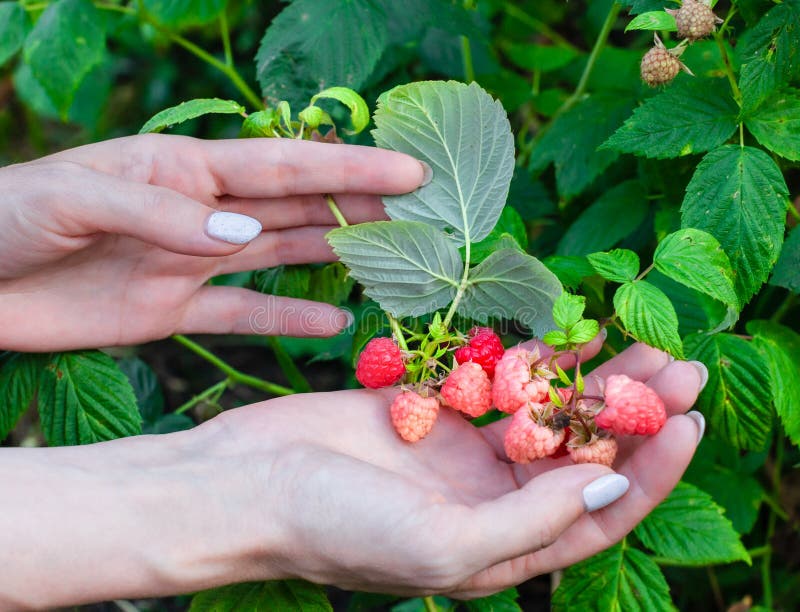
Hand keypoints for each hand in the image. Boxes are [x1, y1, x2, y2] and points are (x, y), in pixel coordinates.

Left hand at [0, 135, 425, 350]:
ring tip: (392, 263)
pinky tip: (333, 322)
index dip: (348, 167)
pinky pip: (245, 313)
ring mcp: (192, 262)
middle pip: (296, 208)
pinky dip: (289, 315)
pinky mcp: (174, 311)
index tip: (409, 171)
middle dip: (359, 208)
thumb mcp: (78, 200)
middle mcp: (201, 212)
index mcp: (183, 170)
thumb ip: (163, 217)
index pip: (283, 166)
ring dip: (336, 256)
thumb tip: (243, 236)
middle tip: (421, 218)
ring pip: (282, 255)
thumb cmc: (9, 221)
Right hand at [200, 340, 706, 597]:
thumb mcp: (443, 544)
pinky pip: (498, 381)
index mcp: (500, 549)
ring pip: (547, 414)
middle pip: (582, 457)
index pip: (598, 514)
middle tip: (682, 363)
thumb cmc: (333, 528)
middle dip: (635, 414)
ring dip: (594, 381)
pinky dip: (534, 359)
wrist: (245, 483)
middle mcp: (490, 502)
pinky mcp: (432, 409)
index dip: (651, 472)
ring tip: (644, 340)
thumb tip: (615, 493)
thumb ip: (532, 522)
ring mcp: (461, 452)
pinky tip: (571, 332)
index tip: (688, 421)